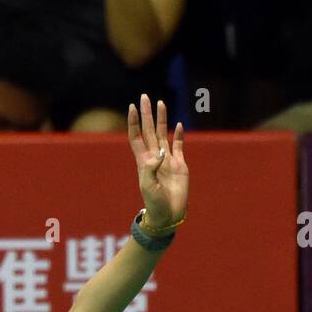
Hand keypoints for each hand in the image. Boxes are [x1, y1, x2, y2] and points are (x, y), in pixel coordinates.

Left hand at [127, 94, 187, 230]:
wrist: (168, 214)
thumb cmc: (155, 203)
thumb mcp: (148, 186)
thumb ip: (151, 168)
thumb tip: (160, 152)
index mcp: (143, 161)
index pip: (136, 137)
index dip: (134, 122)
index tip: (132, 107)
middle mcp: (154, 157)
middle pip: (149, 131)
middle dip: (147, 114)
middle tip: (145, 97)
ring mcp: (167, 160)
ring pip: (164, 134)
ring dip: (162, 119)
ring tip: (161, 103)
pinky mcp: (180, 165)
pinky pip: (179, 146)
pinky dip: (179, 135)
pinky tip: (179, 124)